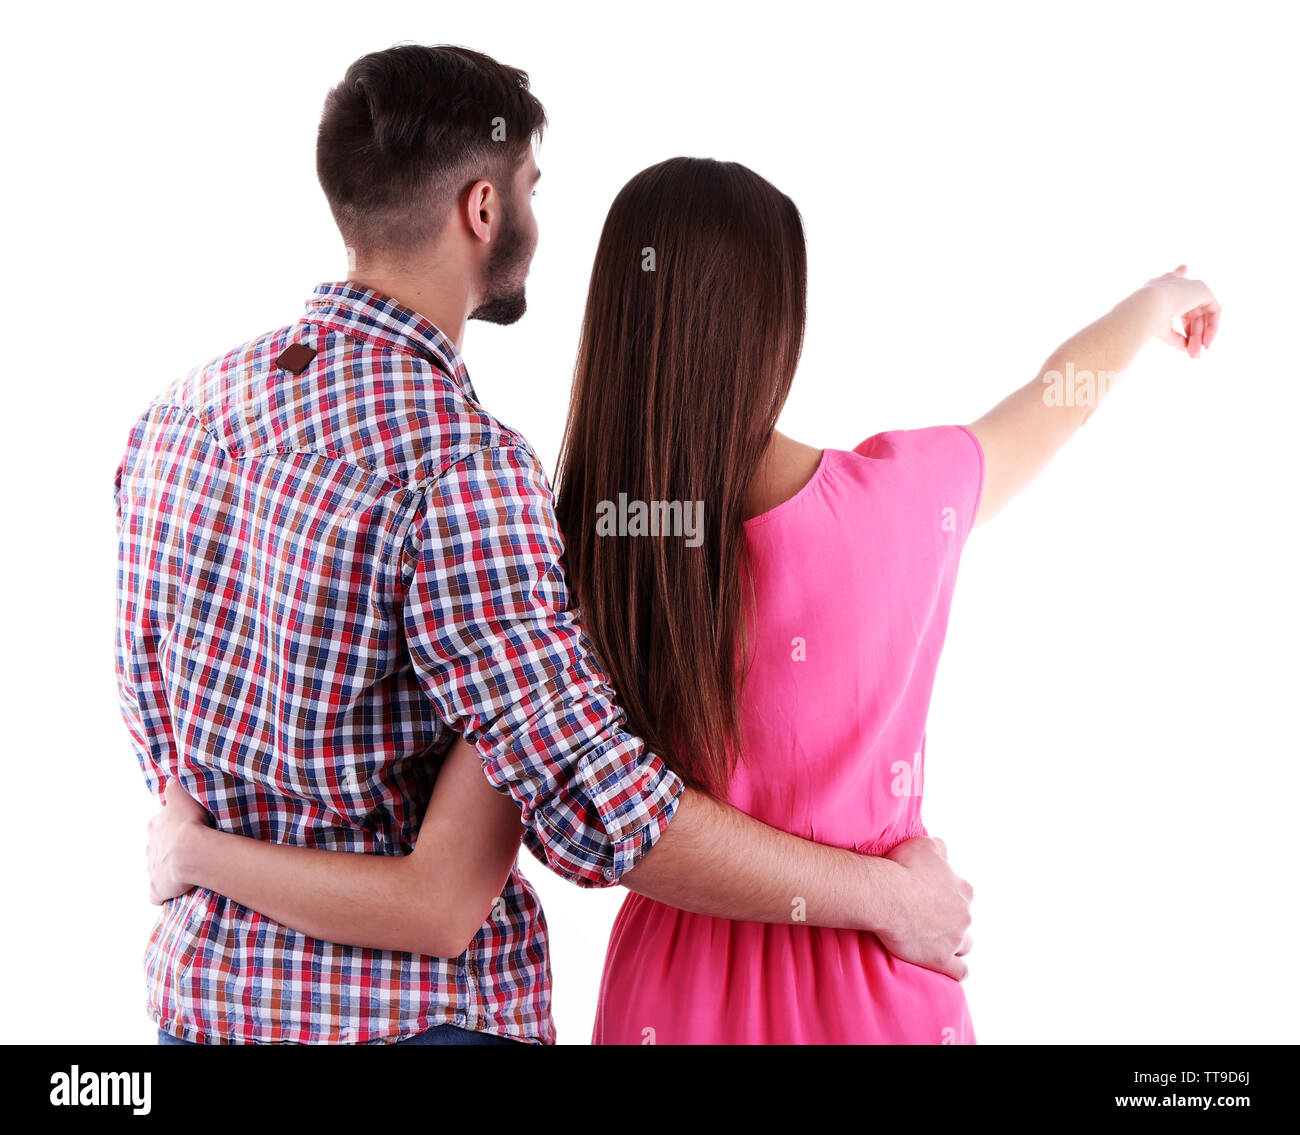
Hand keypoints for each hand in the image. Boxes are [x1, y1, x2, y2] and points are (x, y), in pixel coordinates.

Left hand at [146, 778, 210, 903]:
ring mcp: (152, 870)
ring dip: (169, 870)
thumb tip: (172, 779)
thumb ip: (174, 787)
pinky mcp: (156, 890)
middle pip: (157, 848)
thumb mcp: (182, 796)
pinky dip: (164, 894)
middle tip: (189, 850)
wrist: (191, 852)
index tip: (186, 830)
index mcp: (154, 828)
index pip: (159, 827)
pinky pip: (157, 894)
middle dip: (169, 850)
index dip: (173, 828)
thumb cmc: (189, 823)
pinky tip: (176, 892)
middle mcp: (149, 849)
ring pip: (157, 870)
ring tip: (187, 871)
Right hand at [875, 836, 973, 980]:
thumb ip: (940, 849)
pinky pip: (960, 971)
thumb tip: (944, 853)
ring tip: (936, 941)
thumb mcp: (924, 845)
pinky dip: (955, 969)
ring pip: (965, 945)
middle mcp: (964, 914)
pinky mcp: (941, 960)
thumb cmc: (902, 867)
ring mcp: (955, 939)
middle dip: (949, 919)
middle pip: (963, 919)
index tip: (929, 895)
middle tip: (926, 917)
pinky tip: (946, 965)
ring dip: (954, 943)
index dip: (947, 895)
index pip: (962, 894)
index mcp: (963, 889)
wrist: (885, 895)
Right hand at [1141, 265, 1220, 357]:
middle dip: (1192, 335)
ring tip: (1195, 354)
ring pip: (1200, 316)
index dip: (1178, 273)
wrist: (1146, 307)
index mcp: (1159, 288)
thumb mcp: (1159, 330)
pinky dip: (1211, 328)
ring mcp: (1190, 286)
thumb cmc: (1145, 318)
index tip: (1184, 267)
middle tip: (1192, 354)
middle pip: (1190, 312)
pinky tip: (1206, 341)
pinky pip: (1213, 311)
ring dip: (1198, 337)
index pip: (1172, 277)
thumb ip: (1174, 336)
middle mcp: (1175, 283)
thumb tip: (1186, 347)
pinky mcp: (1203, 290)